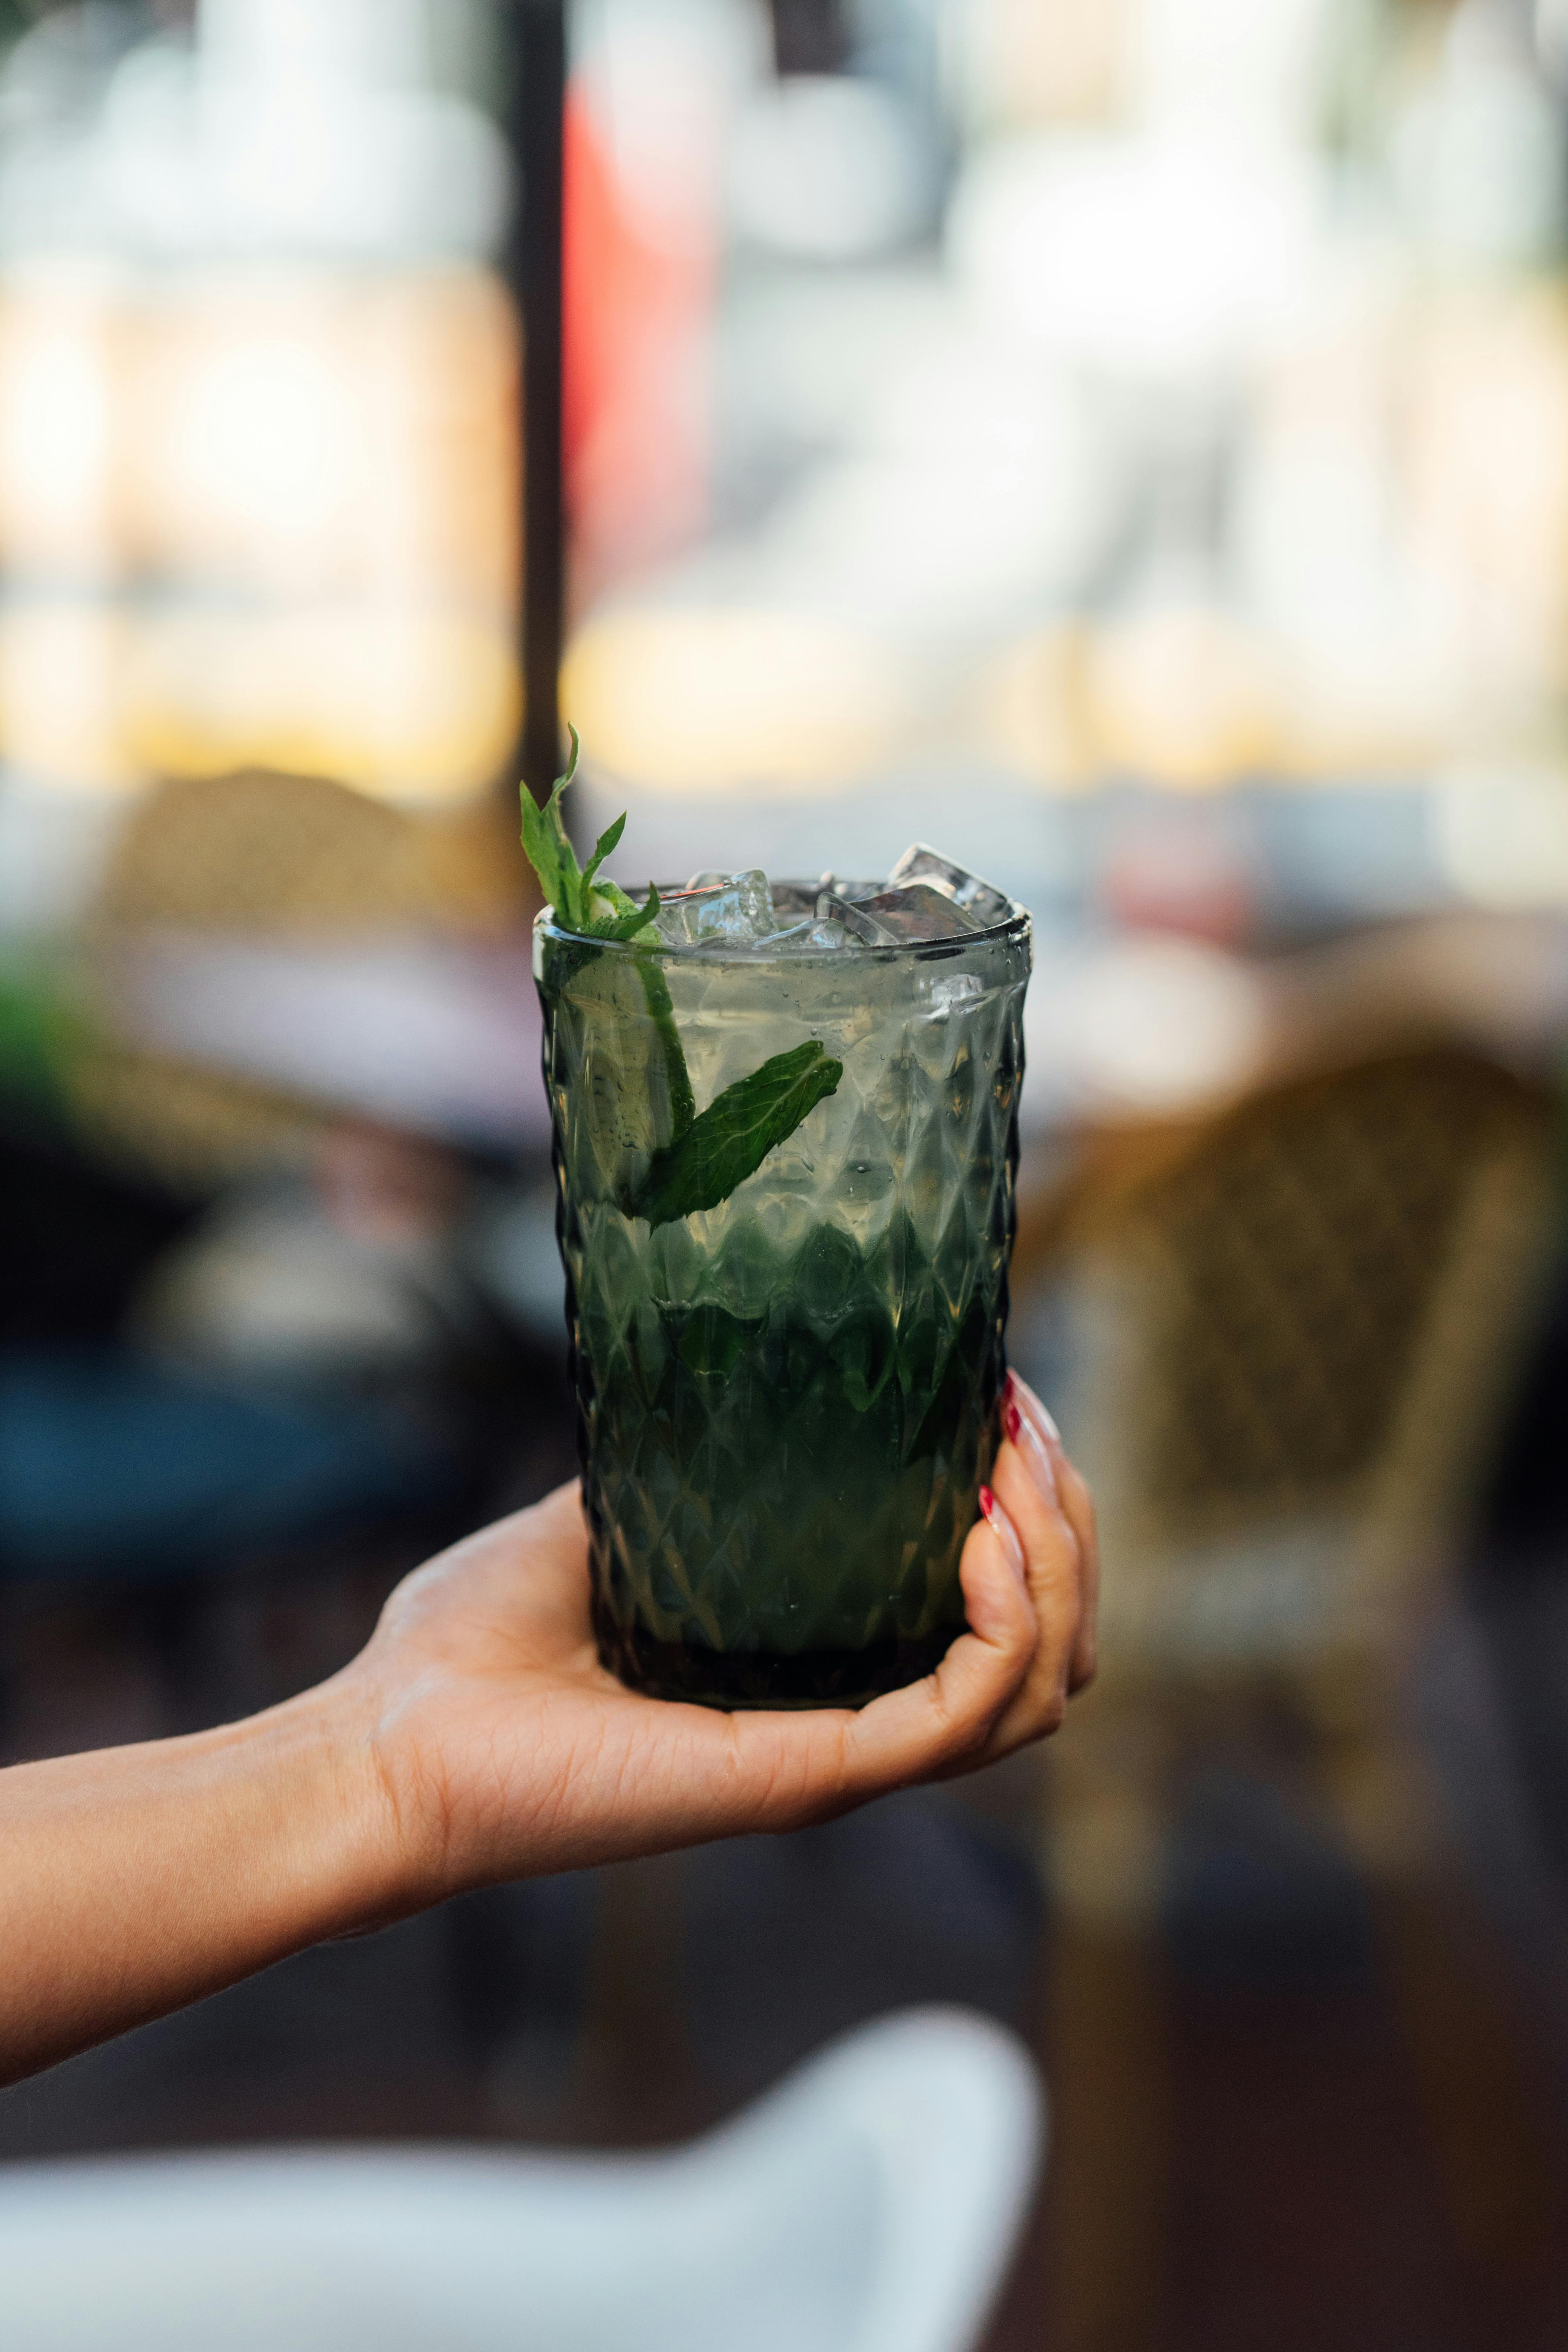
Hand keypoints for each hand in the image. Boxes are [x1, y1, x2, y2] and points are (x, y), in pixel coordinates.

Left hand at [345, 1371, 1097, 1905]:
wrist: (386, 1742)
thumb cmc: (466, 1649)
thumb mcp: (597, 1525)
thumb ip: (675, 1472)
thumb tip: (716, 1381)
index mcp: (813, 1680)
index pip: (991, 1626)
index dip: (1029, 1519)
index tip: (1003, 1408)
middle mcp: (846, 1729)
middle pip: (1047, 1660)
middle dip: (1067, 1532)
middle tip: (1024, 1429)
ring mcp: (835, 1761)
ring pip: (1036, 1691)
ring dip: (1056, 1568)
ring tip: (1012, 1475)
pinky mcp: (806, 1777)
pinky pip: (963, 1716)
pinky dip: (1001, 1624)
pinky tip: (973, 1531)